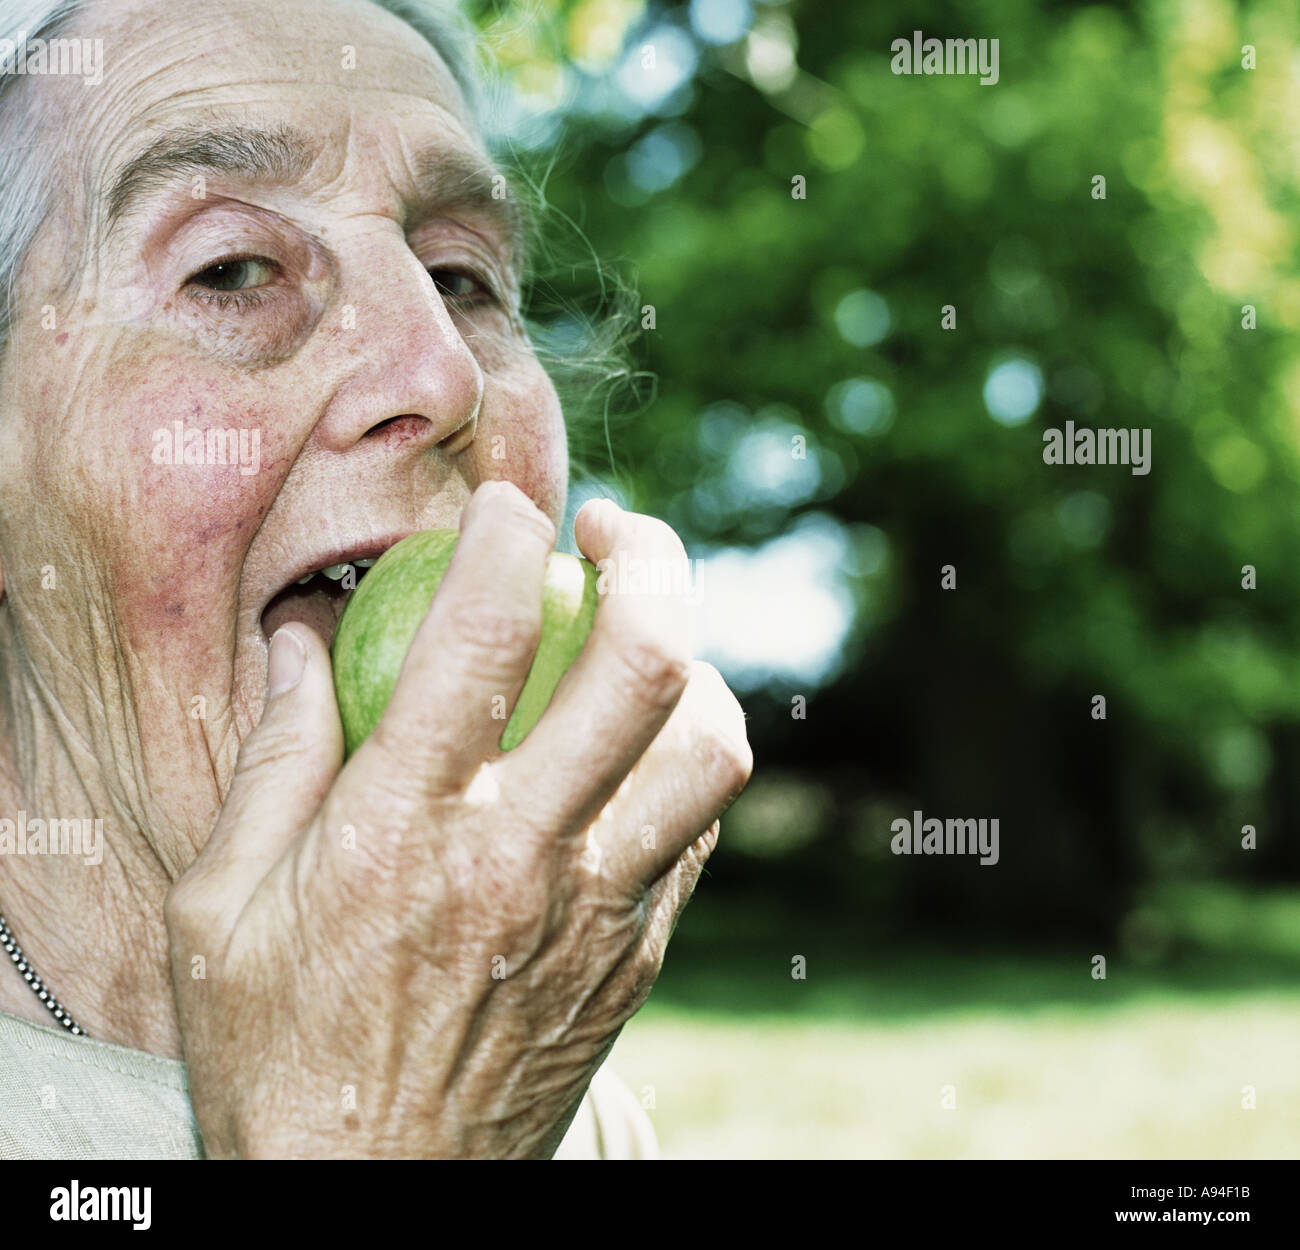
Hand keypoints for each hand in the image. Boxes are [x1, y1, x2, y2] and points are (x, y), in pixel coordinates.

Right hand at [163, 481, 751, 1157]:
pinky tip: (643, 747)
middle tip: (618, 531)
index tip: (502, 507)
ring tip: (649, 636)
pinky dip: (690, 761)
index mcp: (403, 833)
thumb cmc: (278, 1057)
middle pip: (643, 668)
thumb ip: (273, 760)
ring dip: (697, 662)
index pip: (481, 635)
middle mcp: (521, 859)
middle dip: (653, 561)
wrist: (375, 1200)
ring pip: (709, 749)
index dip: (503, 535)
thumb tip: (305, 639)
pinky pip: (701, 832)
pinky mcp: (637, 958)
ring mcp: (598, 913)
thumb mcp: (220, 910)